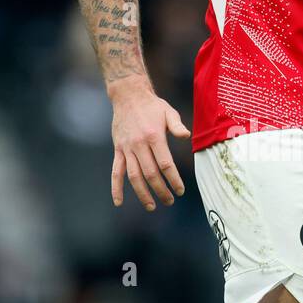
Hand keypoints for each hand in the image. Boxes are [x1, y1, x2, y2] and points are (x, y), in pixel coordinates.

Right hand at [108, 75, 189, 209]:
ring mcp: (127, 149)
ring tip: (152, 206)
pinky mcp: (118, 150)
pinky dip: (116, 188)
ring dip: (142, 193)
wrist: (128, 96)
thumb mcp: (168, 111)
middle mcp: (139, 144)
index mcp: (154, 136)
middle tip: (170, 201)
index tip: (180, 191)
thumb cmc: (152, 106)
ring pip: (134, 176)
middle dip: (161, 190)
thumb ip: (177, 125)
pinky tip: (118, 202)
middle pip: (150, 174)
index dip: (173, 179)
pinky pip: (116, 172)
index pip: (165, 164)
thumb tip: (186, 137)